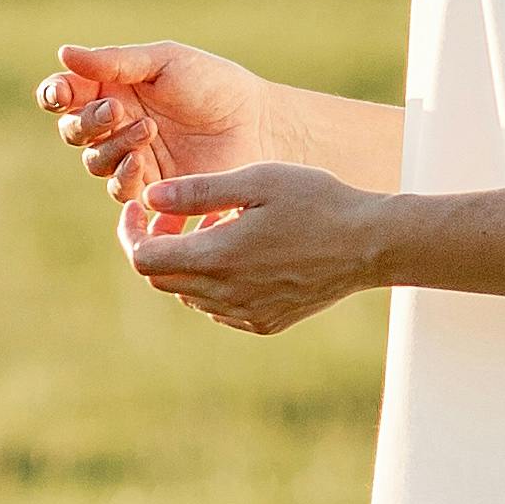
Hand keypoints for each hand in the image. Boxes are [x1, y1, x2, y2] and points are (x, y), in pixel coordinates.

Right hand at [35, 40, 279, 211]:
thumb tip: (63, 54)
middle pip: (74, 130)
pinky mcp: (150, 189)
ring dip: (111, 146)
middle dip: (86, 121)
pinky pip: (119, 189)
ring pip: (94, 161)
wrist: (258, 124)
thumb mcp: (164, 62)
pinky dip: (123, 175)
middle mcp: (116, 125)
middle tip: (115, 110)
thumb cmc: (214, 85)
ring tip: (146, 130)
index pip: (66, 95)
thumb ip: (114, 62)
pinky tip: (141, 160)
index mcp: (113, 89)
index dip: (55, 95)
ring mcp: (131, 158)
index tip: (61, 94)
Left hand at [123, 166, 391, 335]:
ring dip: (190, 260)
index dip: (132, 233)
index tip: (139, 209)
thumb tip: (149, 198)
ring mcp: (245, 314)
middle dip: (160, 243)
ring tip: (223, 223)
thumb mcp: (257, 180)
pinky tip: (245, 251)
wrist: (372, 244)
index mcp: (218, 258)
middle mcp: (226, 295)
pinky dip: (215, 281)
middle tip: (182, 212)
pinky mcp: (265, 322)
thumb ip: (197, 191)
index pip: (144, 259)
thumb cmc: (317, 202)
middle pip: (162, 278)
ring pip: (189, 293)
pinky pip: (219, 307)